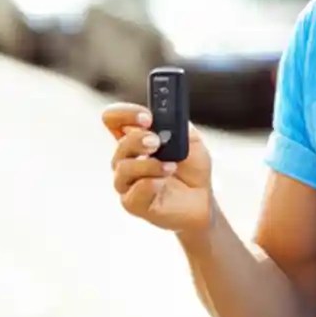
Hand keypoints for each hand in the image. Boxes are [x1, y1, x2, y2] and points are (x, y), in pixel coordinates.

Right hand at [102, 102, 213, 236]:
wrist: (202, 200)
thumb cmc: (192, 170)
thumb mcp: (192, 140)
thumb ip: (178, 125)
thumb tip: (166, 117)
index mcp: (135, 139)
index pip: (113, 119)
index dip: (125, 114)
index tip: (147, 117)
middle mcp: (126, 159)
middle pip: (119, 144)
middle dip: (138, 139)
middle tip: (156, 141)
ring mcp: (127, 182)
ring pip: (123, 168)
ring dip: (148, 164)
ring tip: (170, 167)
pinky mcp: (132, 202)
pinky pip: (133, 191)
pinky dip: (150, 184)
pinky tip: (164, 183)